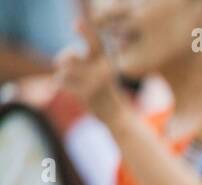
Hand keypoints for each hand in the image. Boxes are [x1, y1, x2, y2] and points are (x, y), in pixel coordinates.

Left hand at [53, 6, 126, 126]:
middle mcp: (102, 68)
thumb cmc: (105, 92)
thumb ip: (83, 61)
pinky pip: (62, 83)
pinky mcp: (87, 93)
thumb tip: (60, 60)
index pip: (95, 41)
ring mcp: (95, 81)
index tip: (76, 24)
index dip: (86, 31)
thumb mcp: (99, 71)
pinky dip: (58, 85)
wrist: (117, 116)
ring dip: (61, 75)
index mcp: (106, 60)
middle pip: (71, 56)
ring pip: (64, 69)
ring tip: (65, 81)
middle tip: (59, 65)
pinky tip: (63, 89)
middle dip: (63, 60)